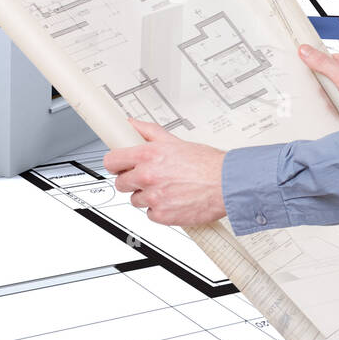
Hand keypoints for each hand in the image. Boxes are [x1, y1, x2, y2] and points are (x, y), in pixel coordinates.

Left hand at [103, 118, 226, 226]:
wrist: (227, 184)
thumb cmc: (207, 164)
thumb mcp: (175, 141)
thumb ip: (149, 132)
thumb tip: (132, 124)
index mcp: (148, 155)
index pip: (111, 161)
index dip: (116, 164)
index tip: (119, 165)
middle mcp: (148, 176)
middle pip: (120, 183)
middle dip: (131, 181)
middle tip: (148, 178)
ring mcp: (154, 197)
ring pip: (135, 200)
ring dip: (147, 196)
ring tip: (166, 189)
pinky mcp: (162, 215)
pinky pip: (150, 214)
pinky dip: (159, 210)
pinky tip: (172, 200)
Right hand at [298, 44, 338, 114]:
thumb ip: (322, 63)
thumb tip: (305, 50)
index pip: (326, 60)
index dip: (317, 68)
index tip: (308, 74)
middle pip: (331, 77)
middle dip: (326, 87)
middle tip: (325, 92)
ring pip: (338, 90)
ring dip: (334, 98)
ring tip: (336, 102)